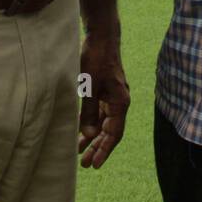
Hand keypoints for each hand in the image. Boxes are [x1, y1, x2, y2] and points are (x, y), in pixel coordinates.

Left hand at [77, 32, 130, 168]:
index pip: (114, 133)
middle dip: (98, 147)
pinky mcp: (105, 90)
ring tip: (81, 152)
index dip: (105, 150)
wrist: (101, 37)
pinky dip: (91, 123)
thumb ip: (89, 111)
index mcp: (120, 102)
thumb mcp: (90, 86)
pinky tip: (82, 131)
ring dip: (93, 137)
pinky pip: (100, 113)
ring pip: (104, 123)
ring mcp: (112, 96)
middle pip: (110, 131)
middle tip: (85, 164)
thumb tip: (89, 134)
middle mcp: (119, 101)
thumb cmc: (97, 58)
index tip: (95, 164)